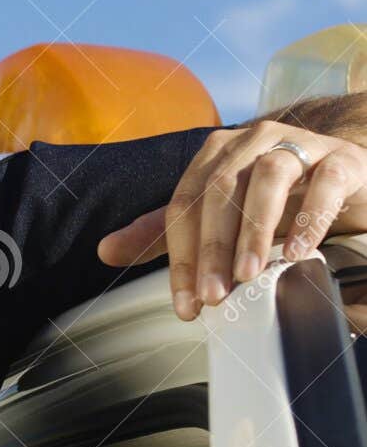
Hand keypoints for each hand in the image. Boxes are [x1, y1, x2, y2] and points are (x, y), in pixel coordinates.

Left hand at [97, 113, 366, 320]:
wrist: (345, 177)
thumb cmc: (277, 201)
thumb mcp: (220, 219)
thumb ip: (167, 234)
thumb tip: (104, 251)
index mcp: (216, 155)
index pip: (185, 205)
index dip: (182, 257)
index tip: (185, 305)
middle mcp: (253, 141)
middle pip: (221, 191)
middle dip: (212, 248)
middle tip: (213, 296)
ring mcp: (299, 146)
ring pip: (269, 177)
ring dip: (254, 228)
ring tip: (249, 274)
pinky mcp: (341, 160)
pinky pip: (326, 181)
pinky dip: (310, 216)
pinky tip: (297, 252)